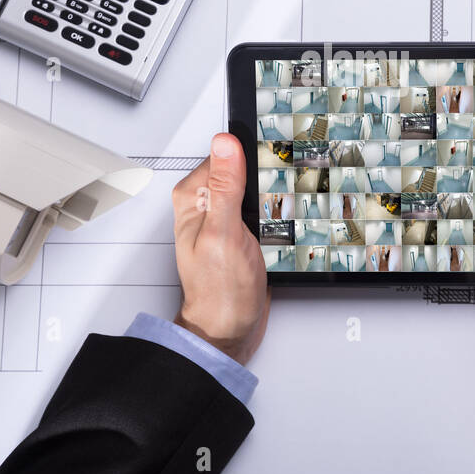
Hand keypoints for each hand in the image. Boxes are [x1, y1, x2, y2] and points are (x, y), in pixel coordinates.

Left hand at [171, 133, 269, 363]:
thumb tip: (225, 143)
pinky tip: (280, 230)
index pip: (226, 155)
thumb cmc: (219, 291)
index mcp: (194, 197)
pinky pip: (265, 210)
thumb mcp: (223, 233)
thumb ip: (225, 187)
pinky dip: (278, 216)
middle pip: (245, 170)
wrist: (228, 330)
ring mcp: (226, 218)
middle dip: (266, 182)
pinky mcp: (243, 232)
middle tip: (271, 208)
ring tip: (276, 223)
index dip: (252, 158)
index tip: (269, 173)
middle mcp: (208, 205)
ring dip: (275, 200)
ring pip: (260, 190)